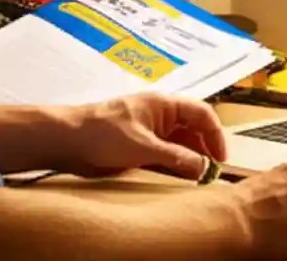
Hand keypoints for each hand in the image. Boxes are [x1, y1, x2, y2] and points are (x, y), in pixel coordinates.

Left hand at [53, 93, 226, 179]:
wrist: (67, 141)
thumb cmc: (102, 133)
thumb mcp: (143, 146)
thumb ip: (176, 157)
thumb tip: (203, 167)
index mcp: (163, 105)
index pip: (201, 114)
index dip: (215, 135)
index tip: (220, 158)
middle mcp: (159, 116)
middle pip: (192, 130)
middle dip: (203, 150)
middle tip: (209, 175)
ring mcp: (148, 132)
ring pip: (179, 145)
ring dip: (188, 161)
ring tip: (195, 181)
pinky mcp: (137, 147)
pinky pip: (164, 156)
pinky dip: (173, 167)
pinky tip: (176, 181)